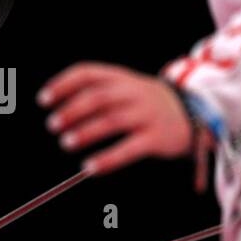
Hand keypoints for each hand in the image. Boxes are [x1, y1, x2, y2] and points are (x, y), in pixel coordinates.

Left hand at [38, 62, 195, 176]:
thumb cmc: (148, 103)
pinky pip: (129, 148)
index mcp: (121, 77)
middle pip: (98, 96)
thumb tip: (58, 108)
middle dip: (72, 110)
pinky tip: (90, 167)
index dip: (63, 84)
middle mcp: (134, 92)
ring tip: (66, 143)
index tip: (43, 100)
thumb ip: (99, 91)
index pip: (88, 73)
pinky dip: (107, 158)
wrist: (197, 112)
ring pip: (112, 120)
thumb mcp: (127, 87)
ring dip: (86, 132)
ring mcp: (146, 115)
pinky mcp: (156, 138)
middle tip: (52, 125)